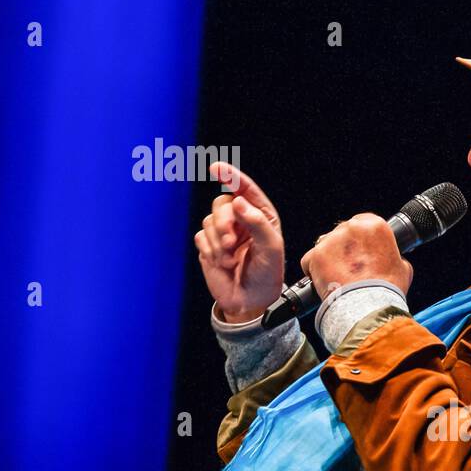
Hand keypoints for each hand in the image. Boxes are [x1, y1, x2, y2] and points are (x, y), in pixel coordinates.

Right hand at [195, 162, 284, 323]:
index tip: (217, 168)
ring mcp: (223, 232)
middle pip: (222, 204)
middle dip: (224, 223)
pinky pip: (200, 236)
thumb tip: (238, 202)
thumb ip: (257, 223)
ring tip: (231, 261)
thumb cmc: (267, 275)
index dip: (231, 176)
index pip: (244, 189)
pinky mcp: (208, 245)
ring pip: (209, 220)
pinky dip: (209, 251)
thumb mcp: (271, 248)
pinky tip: (222, 263)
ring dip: (218, 243)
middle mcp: (241, 220)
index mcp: (260, 215)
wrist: (248, 301)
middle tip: (231, 243)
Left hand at [299, 213, 413, 300]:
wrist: (368, 307)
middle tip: (349, 269)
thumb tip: (387, 259)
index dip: (358, 240)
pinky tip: (326, 282)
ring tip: (338, 278)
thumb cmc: (386, 289)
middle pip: (341, 233)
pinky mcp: (316, 255)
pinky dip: (314, 270)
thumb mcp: (402, 268)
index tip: (358, 251)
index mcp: (375, 226)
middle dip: (343, 249)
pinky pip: (310, 260)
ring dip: (328, 259)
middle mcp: (352, 228)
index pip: (361, 222)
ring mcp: (332, 240)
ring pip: (325, 246)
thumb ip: (392, 256)